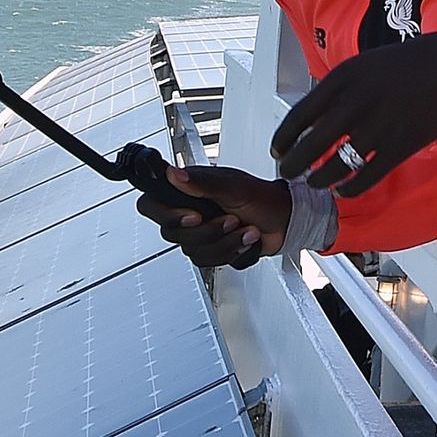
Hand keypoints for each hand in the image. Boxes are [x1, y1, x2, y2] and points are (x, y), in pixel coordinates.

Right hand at [134, 165, 287, 268]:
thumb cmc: (263, 198)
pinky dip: (231, 252)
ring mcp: (200, 233)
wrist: (285, 220)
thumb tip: (173, 173)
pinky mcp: (212, 250)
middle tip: (231, 218)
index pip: (151, 204)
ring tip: (244, 228)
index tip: (192, 216)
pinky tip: (246, 239)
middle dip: (208, 231)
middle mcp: (189, 212)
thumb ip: (202, 182)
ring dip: (225, 242)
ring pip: (193, 251)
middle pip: (173, 234)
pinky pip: (209, 262)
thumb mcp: (234, 186)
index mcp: (188, 191)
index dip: (165, 215)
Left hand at [270, 30, 436, 195]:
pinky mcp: (401, 146)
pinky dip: (350, 189)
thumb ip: (340, 91)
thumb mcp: (364, 65)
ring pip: (334, 167)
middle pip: (309, 147)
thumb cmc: (409, 62)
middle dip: (293, 166)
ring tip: (315, 184)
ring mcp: (377, 127)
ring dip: (319, 180)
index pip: (298, 116)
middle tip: (288, 174)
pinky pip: (366, 177)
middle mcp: (354, 104)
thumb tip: (318, 119)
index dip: (283, 139)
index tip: (277, 151)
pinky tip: (344, 191)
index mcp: (342, 80)